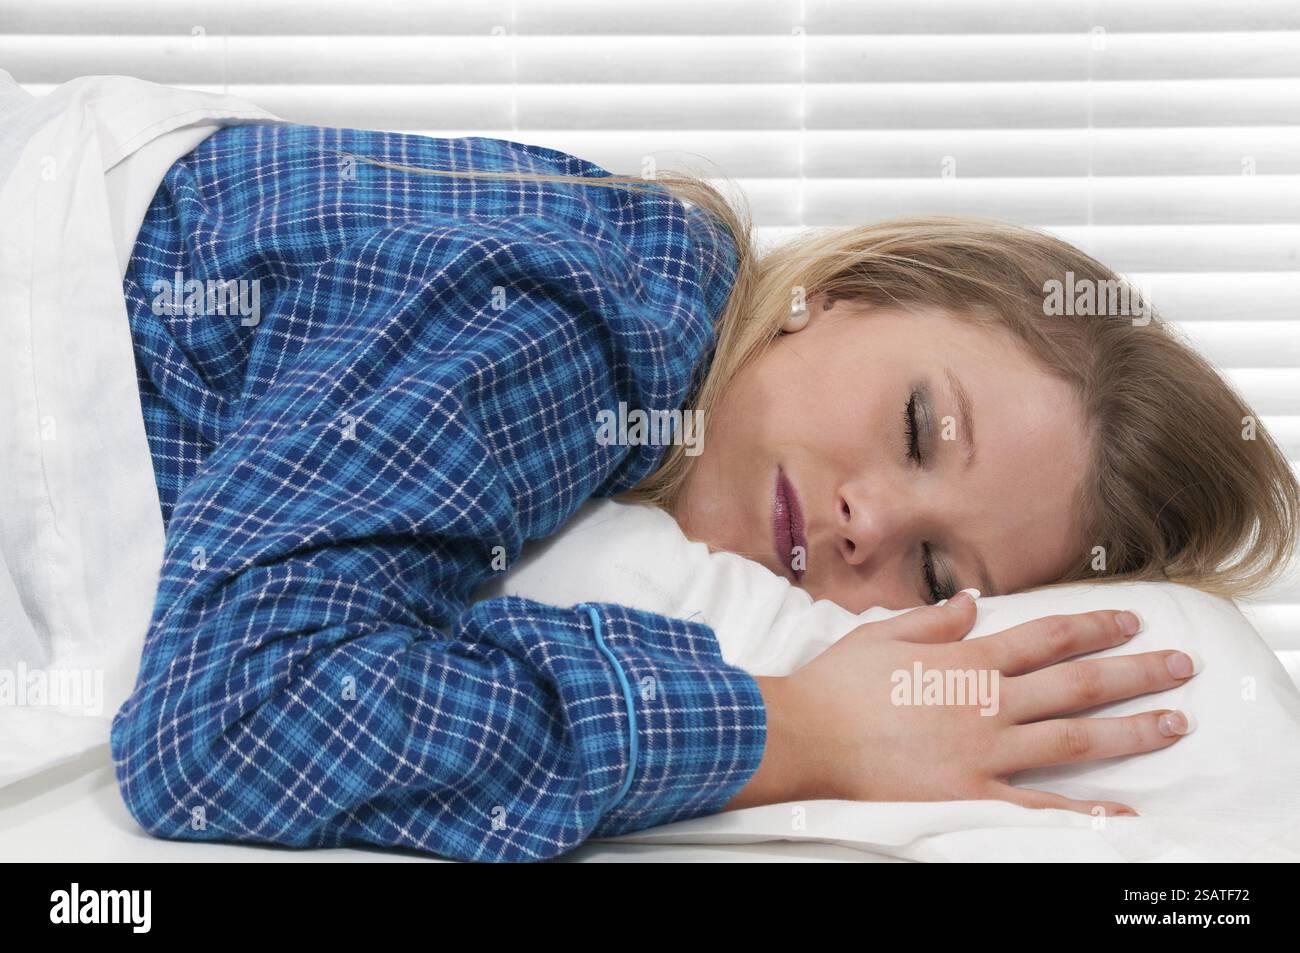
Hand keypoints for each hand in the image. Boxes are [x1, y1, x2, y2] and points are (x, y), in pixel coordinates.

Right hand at [725, 592, 1194, 815]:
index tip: (1131, 621)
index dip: (1094, 626)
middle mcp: (988, 703)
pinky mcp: (972, 794)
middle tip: (1181, 665)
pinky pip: (1037, 805)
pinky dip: (1081, 811)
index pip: (1047, 638)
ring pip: (1073, 737)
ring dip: (1130, 729)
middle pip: (1076, 683)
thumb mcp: (882, 633)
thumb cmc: (837, 685)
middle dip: (1135, 671)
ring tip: (1174, 723)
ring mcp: (985, 751)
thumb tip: (974, 603)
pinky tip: (1120, 813)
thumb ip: (933, 618)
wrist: (806, 737)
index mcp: (967, 660)